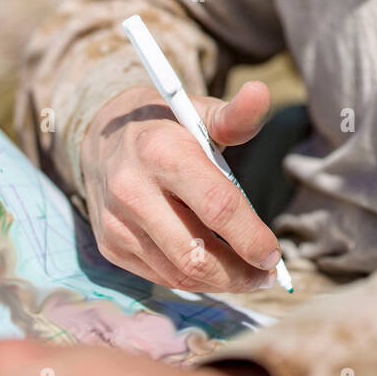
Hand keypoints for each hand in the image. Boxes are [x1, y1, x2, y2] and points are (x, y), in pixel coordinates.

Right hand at [80, 80, 281, 293]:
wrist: (101, 136)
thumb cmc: (166, 126)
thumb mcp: (199, 112)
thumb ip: (236, 115)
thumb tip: (262, 92)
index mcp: (161, 151)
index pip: (217, 206)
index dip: (251, 237)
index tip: (275, 255)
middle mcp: (132, 190)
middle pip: (195, 254)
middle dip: (239, 273)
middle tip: (267, 275)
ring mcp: (116, 222)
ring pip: (178, 274)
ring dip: (220, 283)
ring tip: (248, 276)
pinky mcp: (109, 245)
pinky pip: (160, 277)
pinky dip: (194, 281)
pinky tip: (215, 271)